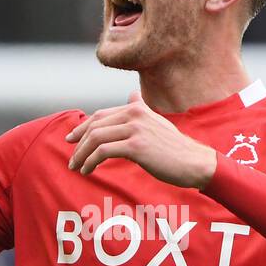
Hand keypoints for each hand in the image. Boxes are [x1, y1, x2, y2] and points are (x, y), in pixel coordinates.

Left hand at [65, 92, 217, 188]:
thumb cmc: (175, 147)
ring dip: (82, 155)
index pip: (101, 115)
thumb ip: (142, 109)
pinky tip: (88, 171)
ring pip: (96, 138)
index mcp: (136, 108)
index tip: (71, 139)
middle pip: (95, 126)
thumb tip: (133, 95)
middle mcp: (134, 114)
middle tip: (71, 158)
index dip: (83, 127)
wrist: (194, 162)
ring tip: (77, 167)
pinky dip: (91, 161)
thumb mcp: (157, 122)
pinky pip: (103, 152)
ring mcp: (135, 129)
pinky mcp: (136, 146)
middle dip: (78, 142)